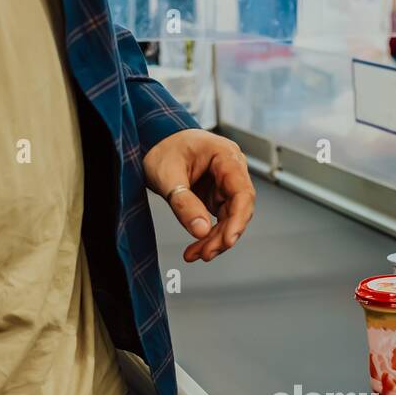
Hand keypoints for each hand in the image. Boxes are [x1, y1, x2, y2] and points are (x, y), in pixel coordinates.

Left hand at [143, 128, 254, 262]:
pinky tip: (197, 248)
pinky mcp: (217, 196)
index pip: (242, 192)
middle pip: (238, 210)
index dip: (238, 219)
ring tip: (196, 254)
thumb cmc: (162, 148)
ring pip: (230, 219)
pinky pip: (219, 221)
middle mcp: (232, 170)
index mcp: (226, 156)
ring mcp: (226, 184)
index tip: (228, 240)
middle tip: (205, 253)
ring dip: (215, 240)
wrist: (154, 140)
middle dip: (223, 235)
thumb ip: (184, 203)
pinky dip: (208, 236)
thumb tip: (201, 231)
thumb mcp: (167, 175)